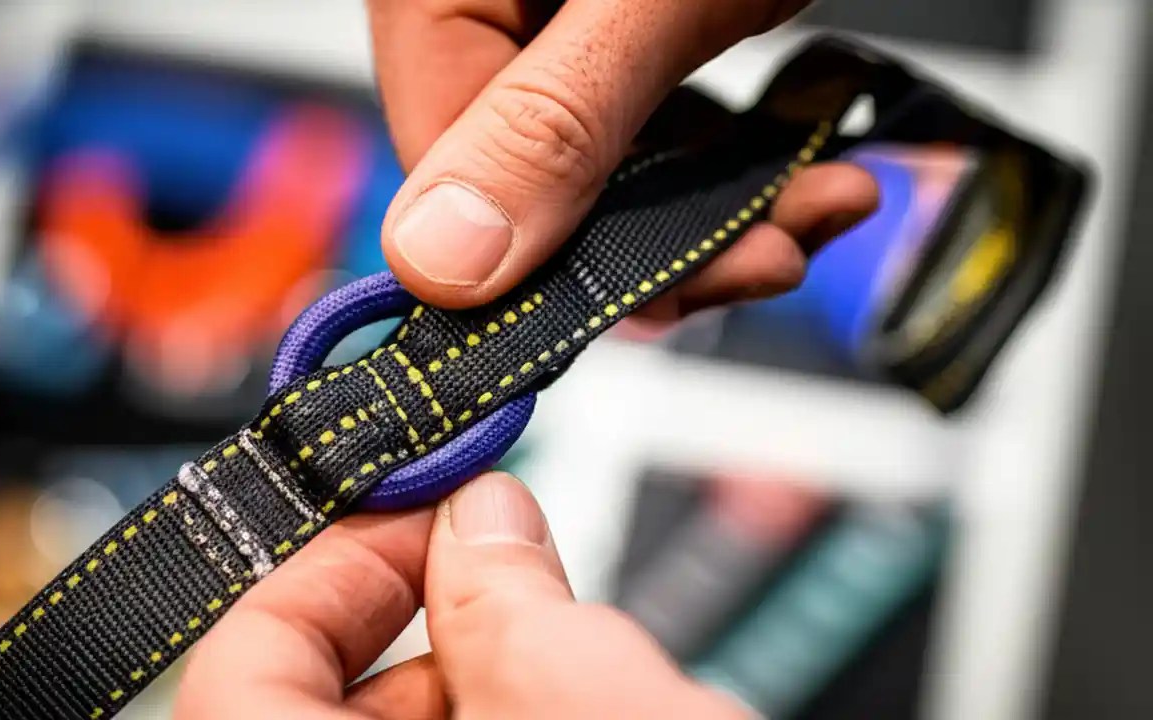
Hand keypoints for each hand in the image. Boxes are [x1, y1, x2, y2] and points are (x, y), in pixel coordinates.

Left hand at [175, 472, 748, 717]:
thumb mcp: (604, 714)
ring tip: (570, 627)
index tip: (422, 510)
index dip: (330, 560)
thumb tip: (484, 520)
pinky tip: (583, 690)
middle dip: (425, 606)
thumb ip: (521, 606)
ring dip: (479, 661)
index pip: (240, 661)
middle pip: (318, 689)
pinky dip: (506, 708)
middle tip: (508, 551)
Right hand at [370, 0, 877, 315]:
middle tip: (768, 250)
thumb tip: (442, 258)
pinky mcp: (618, 19)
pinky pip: (648, 119)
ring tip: (817, 200)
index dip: (548, 263)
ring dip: (721, 206)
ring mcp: (550, 10)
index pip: (449, 171)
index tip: (654, 304)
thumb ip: (558, 119)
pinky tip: (799, 159)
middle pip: (532, 181)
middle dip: (669, 239)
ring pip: (602, 164)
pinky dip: (731, 154)